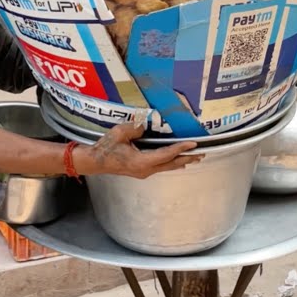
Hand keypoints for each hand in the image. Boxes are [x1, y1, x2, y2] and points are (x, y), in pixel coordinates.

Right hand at [75, 122, 201, 178]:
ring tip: (194, 158)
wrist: (94, 162)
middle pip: (171, 164)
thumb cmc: (105, 148)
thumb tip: (146, 125)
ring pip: (167, 167)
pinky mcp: (141, 171)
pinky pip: (161, 167)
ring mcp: (143, 172)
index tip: (193, 144)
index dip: (180, 148)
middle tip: (202, 154)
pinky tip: (177, 163)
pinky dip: (171, 163)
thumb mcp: (119, 133)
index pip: (166, 154)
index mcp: (141, 161)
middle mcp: (145, 170)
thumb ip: (135, 127)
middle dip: (187, 158)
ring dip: (181, 162)